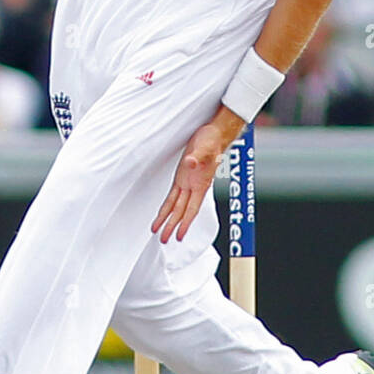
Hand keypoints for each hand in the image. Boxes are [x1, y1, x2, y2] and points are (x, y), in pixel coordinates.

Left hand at [152, 109, 242, 243]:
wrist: (214, 134)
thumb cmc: (211, 140)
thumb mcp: (204, 148)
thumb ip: (198, 157)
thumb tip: (191, 163)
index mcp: (201, 184)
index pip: (191, 208)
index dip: (185, 222)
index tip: (179, 235)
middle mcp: (194, 187)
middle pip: (181, 211)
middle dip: (173, 226)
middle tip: (164, 240)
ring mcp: (187, 183)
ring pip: (176, 205)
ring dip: (168, 219)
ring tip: (159, 232)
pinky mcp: (182, 177)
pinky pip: (173, 195)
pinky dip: (167, 206)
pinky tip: (162, 214)